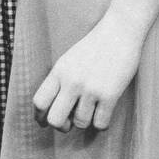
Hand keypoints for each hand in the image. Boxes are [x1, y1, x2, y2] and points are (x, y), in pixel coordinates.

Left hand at [33, 15, 144, 132]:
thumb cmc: (94, 47)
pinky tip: (103, 113)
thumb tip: (55, 109)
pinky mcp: (110, 95)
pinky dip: (101, 123)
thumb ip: (60, 81)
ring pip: (81, 123)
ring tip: (91, 110)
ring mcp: (90, 89)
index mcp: (58, 71)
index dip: (39, 116)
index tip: (43, 122)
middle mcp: (71, 81)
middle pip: (55, 120)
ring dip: (86, 121)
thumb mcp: (68, 60)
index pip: (39, 101)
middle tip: (68, 123)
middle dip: (61, 126)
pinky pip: (100, 124)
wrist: (119, 32)